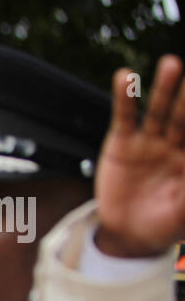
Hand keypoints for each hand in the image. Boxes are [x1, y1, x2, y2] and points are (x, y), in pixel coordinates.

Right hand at [94, 55, 184, 257]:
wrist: (127, 236)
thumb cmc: (164, 225)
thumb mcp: (184, 209)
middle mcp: (176, 144)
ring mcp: (150, 142)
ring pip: (159, 110)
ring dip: (164, 88)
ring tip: (172, 65)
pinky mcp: (122, 143)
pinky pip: (125, 117)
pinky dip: (125, 98)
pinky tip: (126, 78)